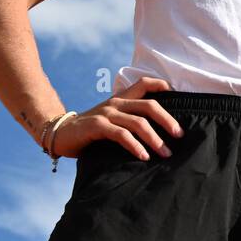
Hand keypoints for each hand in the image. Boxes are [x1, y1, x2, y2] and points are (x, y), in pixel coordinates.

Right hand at [50, 76, 184, 161]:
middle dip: (168, 120)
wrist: (60, 134)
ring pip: (138, 122)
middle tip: (180, 135)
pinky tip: (143, 156)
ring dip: (155, 139)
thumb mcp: (113, 122)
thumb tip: (162, 135)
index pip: (145, 83)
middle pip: (149, 105)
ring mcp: (106, 113)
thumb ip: (131, 122)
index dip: (162, 85)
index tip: (180, 97)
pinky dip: (135, 146)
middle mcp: (116, 103)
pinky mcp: (97, 126)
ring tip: (165, 152)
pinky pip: (121, 135)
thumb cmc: (91, 132)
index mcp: (121, 99)